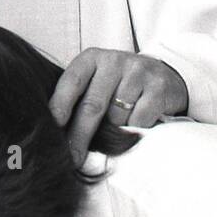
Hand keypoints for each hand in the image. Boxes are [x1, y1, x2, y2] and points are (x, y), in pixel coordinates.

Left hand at [49, 48, 187, 165]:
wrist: (163, 76)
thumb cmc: (119, 86)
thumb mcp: (95, 82)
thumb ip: (77, 100)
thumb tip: (56, 135)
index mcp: (91, 58)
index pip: (71, 82)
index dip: (60, 106)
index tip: (52, 128)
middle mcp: (114, 61)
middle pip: (92, 105)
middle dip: (80, 136)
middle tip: (72, 158)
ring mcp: (138, 72)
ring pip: (117, 117)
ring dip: (114, 130)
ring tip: (120, 122)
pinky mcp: (158, 87)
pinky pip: (138, 121)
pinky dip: (135, 128)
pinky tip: (139, 120)